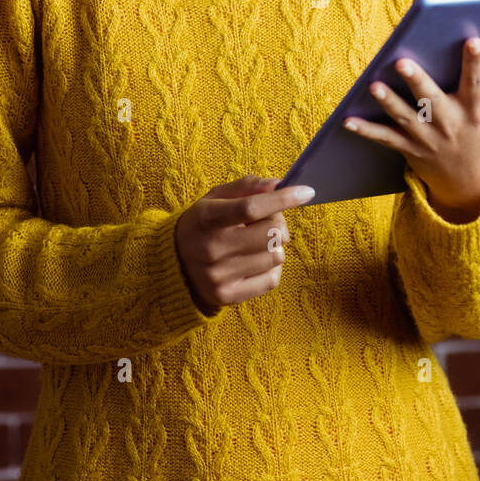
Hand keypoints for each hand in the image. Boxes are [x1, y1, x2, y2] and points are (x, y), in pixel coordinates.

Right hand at [174, 175, 314, 314]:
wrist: (172, 264)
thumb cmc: (202, 225)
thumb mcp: (214, 199)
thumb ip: (245, 188)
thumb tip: (276, 184)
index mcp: (207, 218)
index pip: (251, 208)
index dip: (283, 199)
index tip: (306, 192)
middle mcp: (212, 248)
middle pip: (272, 234)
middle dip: (279, 223)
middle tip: (268, 221)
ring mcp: (219, 275)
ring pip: (276, 257)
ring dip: (274, 247)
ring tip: (256, 243)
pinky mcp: (227, 296)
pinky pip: (272, 279)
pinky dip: (271, 268)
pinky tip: (255, 261)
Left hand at [343, 39, 479, 222]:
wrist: (473, 187)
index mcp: (476, 112)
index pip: (476, 83)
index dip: (476, 63)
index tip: (473, 40)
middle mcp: (450, 124)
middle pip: (432, 99)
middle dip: (418, 82)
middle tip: (402, 61)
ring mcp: (428, 138)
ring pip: (406, 117)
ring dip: (389, 103)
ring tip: (374, 86)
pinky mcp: (410, 149)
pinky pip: (386, 139)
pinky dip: (367, 132)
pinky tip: (348, 121)